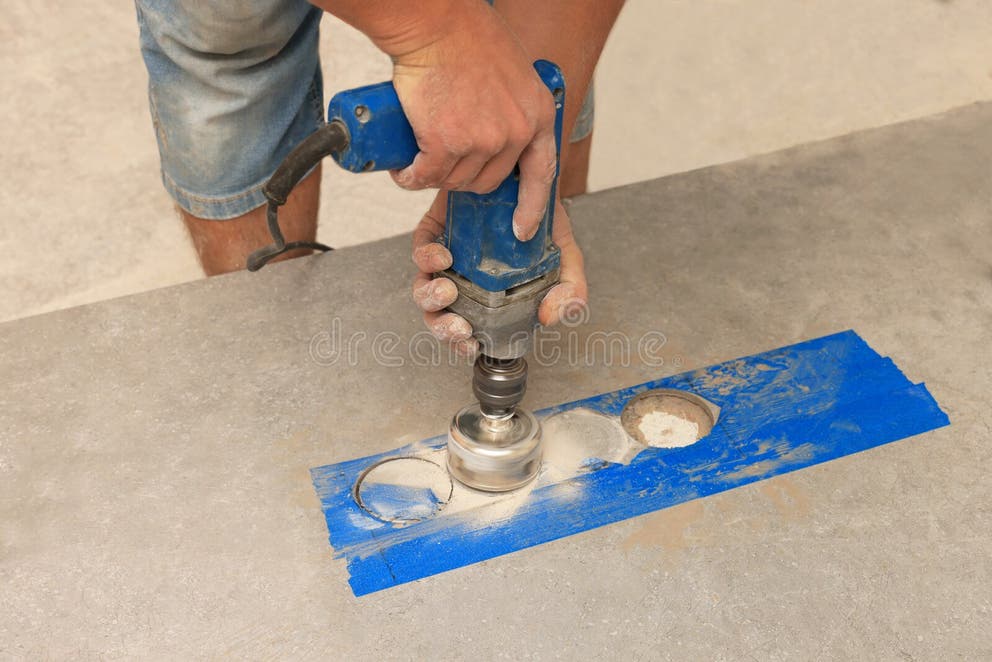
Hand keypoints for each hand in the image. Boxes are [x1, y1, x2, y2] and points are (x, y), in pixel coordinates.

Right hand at [388, 1, 557, 241]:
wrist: (435, 23)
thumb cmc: (466, 37)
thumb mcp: (512, 74)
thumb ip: (512, 106)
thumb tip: (499, 133)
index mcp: (537, 115)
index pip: (542, 173)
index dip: (531, 205)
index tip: (521, 228)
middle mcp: (515, 132)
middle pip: (487, 181)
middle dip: (462, 179)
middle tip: (442, 164)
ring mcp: (482, 141)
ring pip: (454, 180)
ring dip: (433, 178)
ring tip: (417, 162)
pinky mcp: (447, 143)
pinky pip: (426, 176)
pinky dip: (411, 177)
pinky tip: (404, 170)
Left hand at [411, 191, 587, 355]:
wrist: (532, 176)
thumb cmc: (544, 220)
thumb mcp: (566, 258)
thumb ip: (569, 290)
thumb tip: (548, 317)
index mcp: (489, 294)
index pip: (467, 327)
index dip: (461, 341)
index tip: (471, 343)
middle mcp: (464, 279)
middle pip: (438, 314)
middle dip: (442, 326)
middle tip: (459, 325)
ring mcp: (448, 255)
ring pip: (422, 286)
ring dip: (430, 296)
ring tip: (449, 290)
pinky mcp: (435, 228)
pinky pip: (420, 248)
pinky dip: (426, 257)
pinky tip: (444, 256)